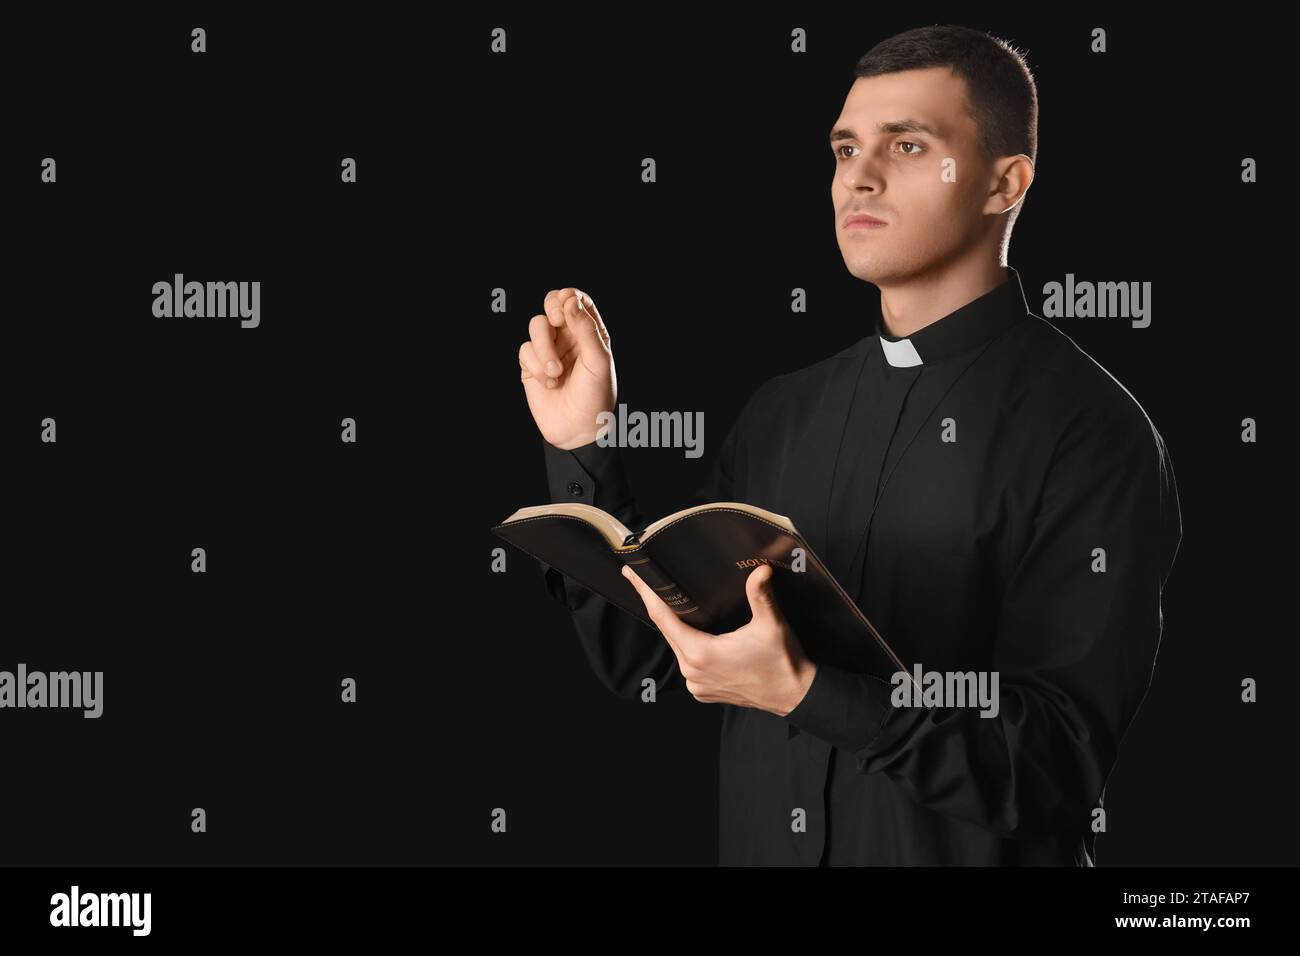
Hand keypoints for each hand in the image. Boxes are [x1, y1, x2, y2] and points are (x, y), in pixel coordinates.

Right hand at [518, 288, 616, 449]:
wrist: (577, 431)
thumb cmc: (595, 397)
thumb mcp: (598, 362)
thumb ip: (586, 329)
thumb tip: (569, 301)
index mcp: (589, 333)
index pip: (577, 301)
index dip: (569, 297)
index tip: (567, 305)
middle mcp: (568, 338)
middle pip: (551, 304)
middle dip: (551, 307)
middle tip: (557, 321)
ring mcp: (548, 350)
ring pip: (536, 326)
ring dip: (545, 347)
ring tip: (556, 372)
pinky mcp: (531, 365)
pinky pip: (525, 350)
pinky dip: (537, 365)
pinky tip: (550, 383)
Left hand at [621, 562, 817, 715]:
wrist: (794, 694)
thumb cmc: (782, 661)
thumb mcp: (771, 625)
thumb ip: (761, 596)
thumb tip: (761, 570)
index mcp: (701, 653)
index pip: (663, 618)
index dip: (647, 594)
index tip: (631, 575)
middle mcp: (692, 671)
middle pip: (667, 630)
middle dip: (656, 604)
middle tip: (642, 579)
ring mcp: (696, 684)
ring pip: (677, 646)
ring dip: (674, 626)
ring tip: (669, 602)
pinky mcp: (702, 690)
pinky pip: (687, 662)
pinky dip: (687, 646)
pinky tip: (691, 631)